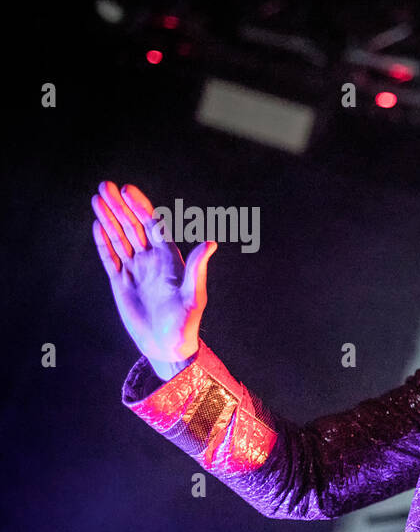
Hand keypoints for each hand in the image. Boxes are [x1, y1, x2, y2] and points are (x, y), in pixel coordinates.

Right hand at [92, 181, 216, 365]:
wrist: (168, 346)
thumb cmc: (186, 323)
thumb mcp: (194, 295)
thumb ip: (197, 269)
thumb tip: (211, 243)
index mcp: (170, 259)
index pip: (153, 225)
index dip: (141, 207)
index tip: (128, 190)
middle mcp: (152, 260)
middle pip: (132, 226)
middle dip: (119, 206)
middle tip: (106, 185)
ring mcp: (135, 270)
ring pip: (119, 238)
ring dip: (108, 218)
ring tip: (97, 198)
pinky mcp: (121, 282)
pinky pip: (110, 257)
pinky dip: (103, 242)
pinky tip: (97, 225)